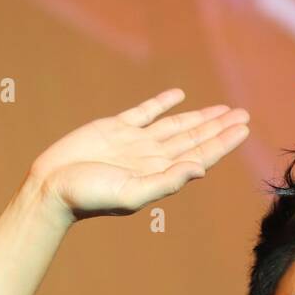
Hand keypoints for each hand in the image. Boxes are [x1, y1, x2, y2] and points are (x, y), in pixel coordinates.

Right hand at [28, 88, 249, 221]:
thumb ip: (166, 182)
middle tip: (243, 114)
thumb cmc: (89, 196)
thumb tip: (200, 169)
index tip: (243, 129)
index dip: (222, 141)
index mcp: (160, 173)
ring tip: (222, 109)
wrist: (52, 187)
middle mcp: (152, 157)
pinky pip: (145, 112)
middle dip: (218, 127)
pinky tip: (178, 97)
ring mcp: (135, 142)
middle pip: (193, 138)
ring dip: (198, 117)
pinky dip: (162, 104)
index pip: (200, 155)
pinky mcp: (115, 128)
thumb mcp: (131, 193)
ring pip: (175, 125)